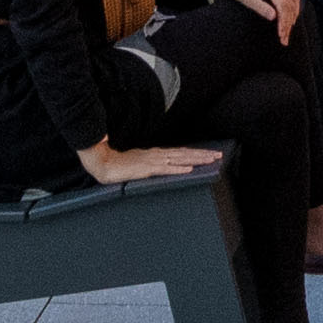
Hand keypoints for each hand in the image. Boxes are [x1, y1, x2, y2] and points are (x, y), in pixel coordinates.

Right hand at [83, 141, 225, 185]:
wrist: (104, 163)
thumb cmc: (120, 165)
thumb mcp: (141, 164)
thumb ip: (153, 165)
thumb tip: (164, 168)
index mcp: (157, 154)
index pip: (181, 152)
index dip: (196, 153)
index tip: (210, 154)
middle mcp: (158, 154)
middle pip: (185, 154)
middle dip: (202, 155)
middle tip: (218, 155)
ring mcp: (153, 161)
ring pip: (180, 159)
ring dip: (196, 160)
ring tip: (210, 160)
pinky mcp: (147, 169)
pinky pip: (166, 169)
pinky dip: (178, 168)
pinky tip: (189, 169)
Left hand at [225, 0, 302, 41]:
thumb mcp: (246, 0)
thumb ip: (260, 7)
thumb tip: (274, 17)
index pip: (282, 4)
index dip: (283, 21)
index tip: (281, 35)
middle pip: (289, 4)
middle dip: (288, 23)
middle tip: (284, 40)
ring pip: (293, 1)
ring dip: (292, 18)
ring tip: (286, 33)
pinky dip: (292, 10)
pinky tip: (290, 21)